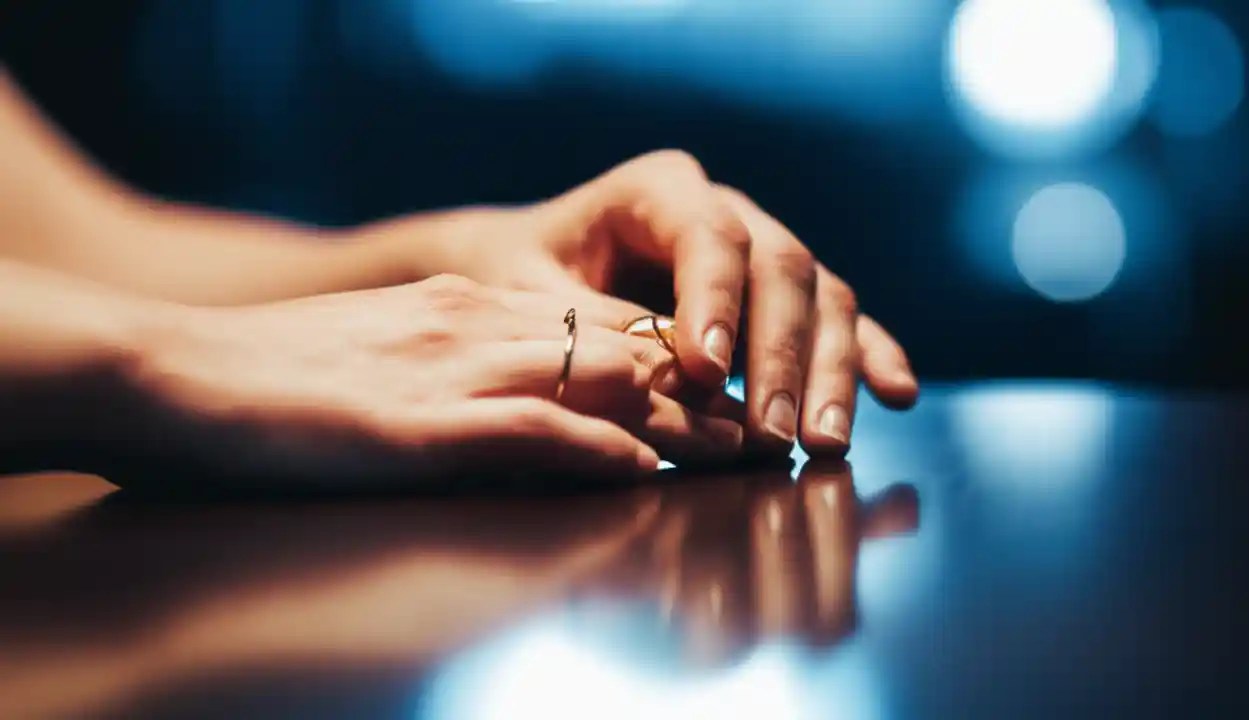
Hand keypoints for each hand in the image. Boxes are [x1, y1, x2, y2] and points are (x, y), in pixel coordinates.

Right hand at [114, 274, 742, 490]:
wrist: (176, 373)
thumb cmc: (273, 378)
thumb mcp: (383, 354)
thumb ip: (454, 366)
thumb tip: (523, 402)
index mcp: (466, 306)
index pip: (594, 322)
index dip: (669, 359)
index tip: (721, 393)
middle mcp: (474, 325)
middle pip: (618, 347)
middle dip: (697, 392)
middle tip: (759, 432)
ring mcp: (450, 372)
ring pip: (597, 380)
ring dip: (676, 421)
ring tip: (739, 454)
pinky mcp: (417, 427)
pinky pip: (530, 428)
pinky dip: (594, 446)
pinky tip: (639, 467)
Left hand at [382, 151, 918, 454]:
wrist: (533, 271)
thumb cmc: (521, 280)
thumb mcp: (530, 300)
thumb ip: (597, 332)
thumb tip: (676, 389)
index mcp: (657, 189)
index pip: (705, 235)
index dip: (714, 299)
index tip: (704, 368)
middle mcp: (724, 209)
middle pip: (780, 268)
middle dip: (781, 356)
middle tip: (773, 434)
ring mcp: (763, 249)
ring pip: (821, 295)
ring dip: (831, 371)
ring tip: (826, 443)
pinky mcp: (784, 296)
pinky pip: (840, 319)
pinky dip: (869, 355)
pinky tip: (897, 393)